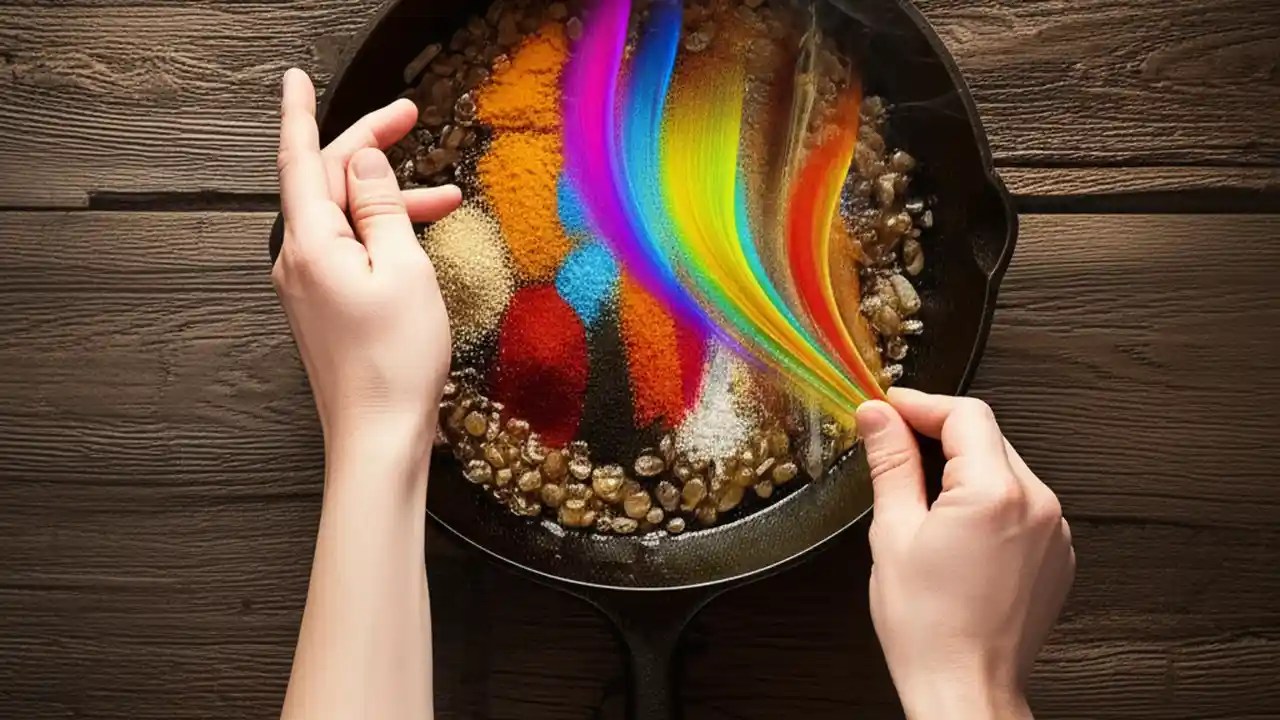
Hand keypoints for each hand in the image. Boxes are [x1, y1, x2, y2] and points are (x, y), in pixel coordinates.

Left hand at [273, 68, 460, 464]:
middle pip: (325, 184)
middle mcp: (297, 261)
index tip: (297, 78)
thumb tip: (362, 161)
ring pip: (343, 219)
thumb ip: (381, 206)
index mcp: (311, 244)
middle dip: (368, 150)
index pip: (302, 159)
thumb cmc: (395, 362)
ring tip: (446, 197)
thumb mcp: (403, 268)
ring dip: (388, 199)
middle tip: (410, 120)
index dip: (300, 112)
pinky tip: (417, 237)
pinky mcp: (323, 307)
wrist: (377, 438)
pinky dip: (381, 234)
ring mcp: (307, 286)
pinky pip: (348, 250)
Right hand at [856, 389, 1074, 719]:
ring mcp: (1054, 531)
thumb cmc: (927, 626)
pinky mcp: (1057, 553)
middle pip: (987, 437)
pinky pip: (1022, 504)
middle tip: (894, 447)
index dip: (921, 404)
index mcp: (995, 493)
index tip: (890, 407)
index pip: (965, 414)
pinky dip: (987, 500)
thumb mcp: (893, 532)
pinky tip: (954, 528)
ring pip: (1005, 469)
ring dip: (964, 468)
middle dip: (939, 434)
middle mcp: (1038, 505)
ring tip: (921, 499)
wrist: (964, 688)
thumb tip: (877, 416)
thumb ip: (890, 463)